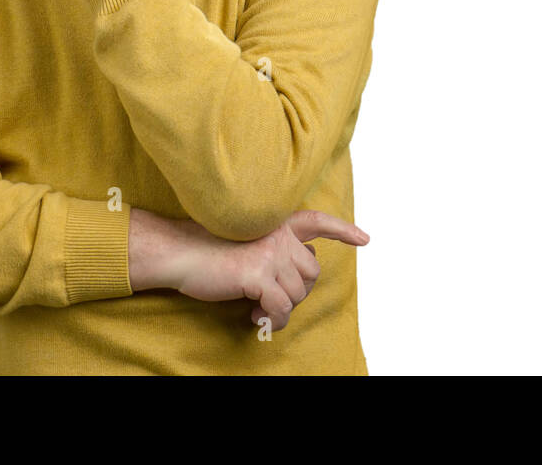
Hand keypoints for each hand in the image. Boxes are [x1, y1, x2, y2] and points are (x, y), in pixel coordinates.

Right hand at [130, 208, 369, 330]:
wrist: (177, 251)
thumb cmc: (206, 249)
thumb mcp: (246, 239)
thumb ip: (275, 244)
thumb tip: (305, 255)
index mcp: (274, 222)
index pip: (316, 221)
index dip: (341, 230)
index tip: (363, 239)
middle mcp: (277, 234)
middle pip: (310, 272)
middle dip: (296, 290)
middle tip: (271, 296)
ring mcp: (269, 253)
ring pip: (297, 294)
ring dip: (280, 309)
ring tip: (258, 308)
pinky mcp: (257, 274)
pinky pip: (281, 308)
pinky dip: (271, 320)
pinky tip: (255, 317)